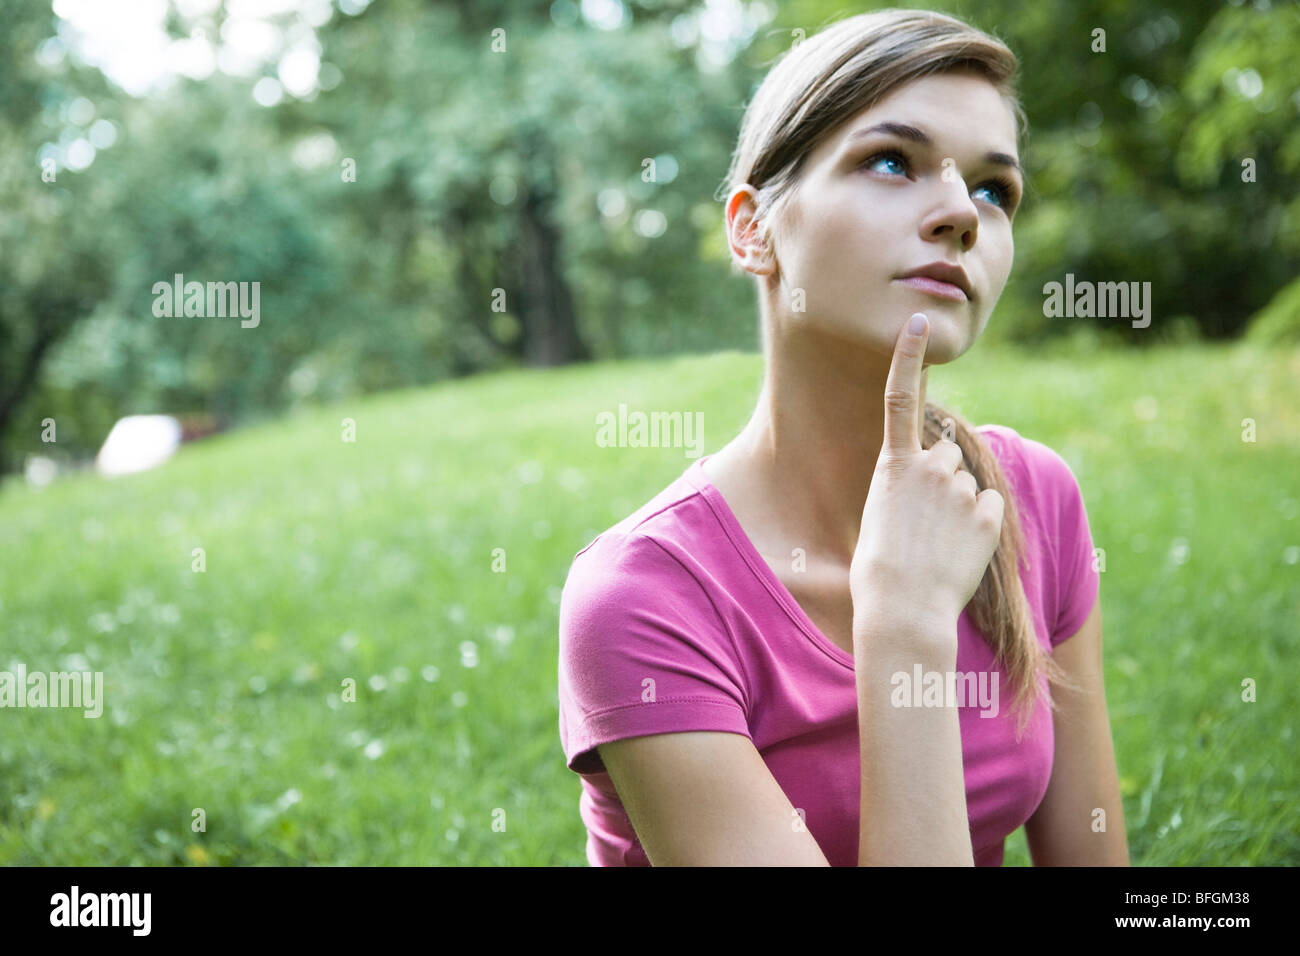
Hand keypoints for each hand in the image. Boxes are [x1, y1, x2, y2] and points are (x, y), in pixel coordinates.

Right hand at [849, 312, 1003, 636]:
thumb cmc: (878, 570)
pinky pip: (990, 507)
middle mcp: (928, 467)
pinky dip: (981, 525)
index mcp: (892, 465)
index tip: (920, 321)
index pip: (899, 397)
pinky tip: (961, 550)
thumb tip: (936, 475)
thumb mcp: (879, 515)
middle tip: (925, 521)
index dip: (908, 357)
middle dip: (943, 477)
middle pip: (947, 454)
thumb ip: (905, 485)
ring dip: (959, 504)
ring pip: (968, 483)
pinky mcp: (986, 514)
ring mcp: (960, 489)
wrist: (903, 609)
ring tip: (939, 543)